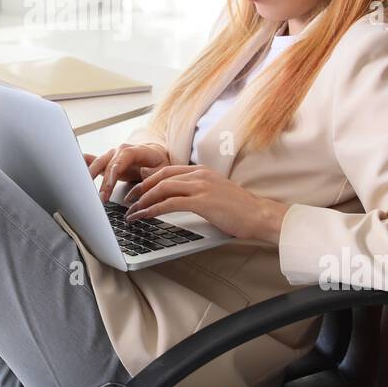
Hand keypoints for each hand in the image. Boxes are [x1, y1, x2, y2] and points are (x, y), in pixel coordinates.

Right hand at [86, 143, 170, 201]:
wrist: (155, 155)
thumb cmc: (158, 162)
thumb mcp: (161, 169)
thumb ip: (152, 176)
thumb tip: (143, 186)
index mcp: (134, 150)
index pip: (121, 159)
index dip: (113, 172)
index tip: (109, 186)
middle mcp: (120, 151)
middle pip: (106, 163)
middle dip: (101, 181)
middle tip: (98, 197)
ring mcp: (112, 155)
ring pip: (97, 163)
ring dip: (90, 177)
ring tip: (83, 190)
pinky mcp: (107, 162)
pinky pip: (92, 162)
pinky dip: (83, 166)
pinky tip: (72, 169)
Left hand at [124, 164, 286, 243]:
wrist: (259, 215)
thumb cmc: (239, 209)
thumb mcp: (215, 192)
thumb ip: (196, 190)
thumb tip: (176, 196)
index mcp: (200, 171)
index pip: (166, 171)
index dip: (147, 180)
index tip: (137, 191)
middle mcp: (198, 175)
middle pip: (159, 177)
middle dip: (140, 190)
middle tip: (128, 202)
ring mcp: (200, 186)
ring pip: (161, 189)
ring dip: (143, 201)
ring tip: (133, 212)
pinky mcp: (201, 201)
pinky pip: (170, 203)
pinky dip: (153, 209)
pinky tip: (145, 216)